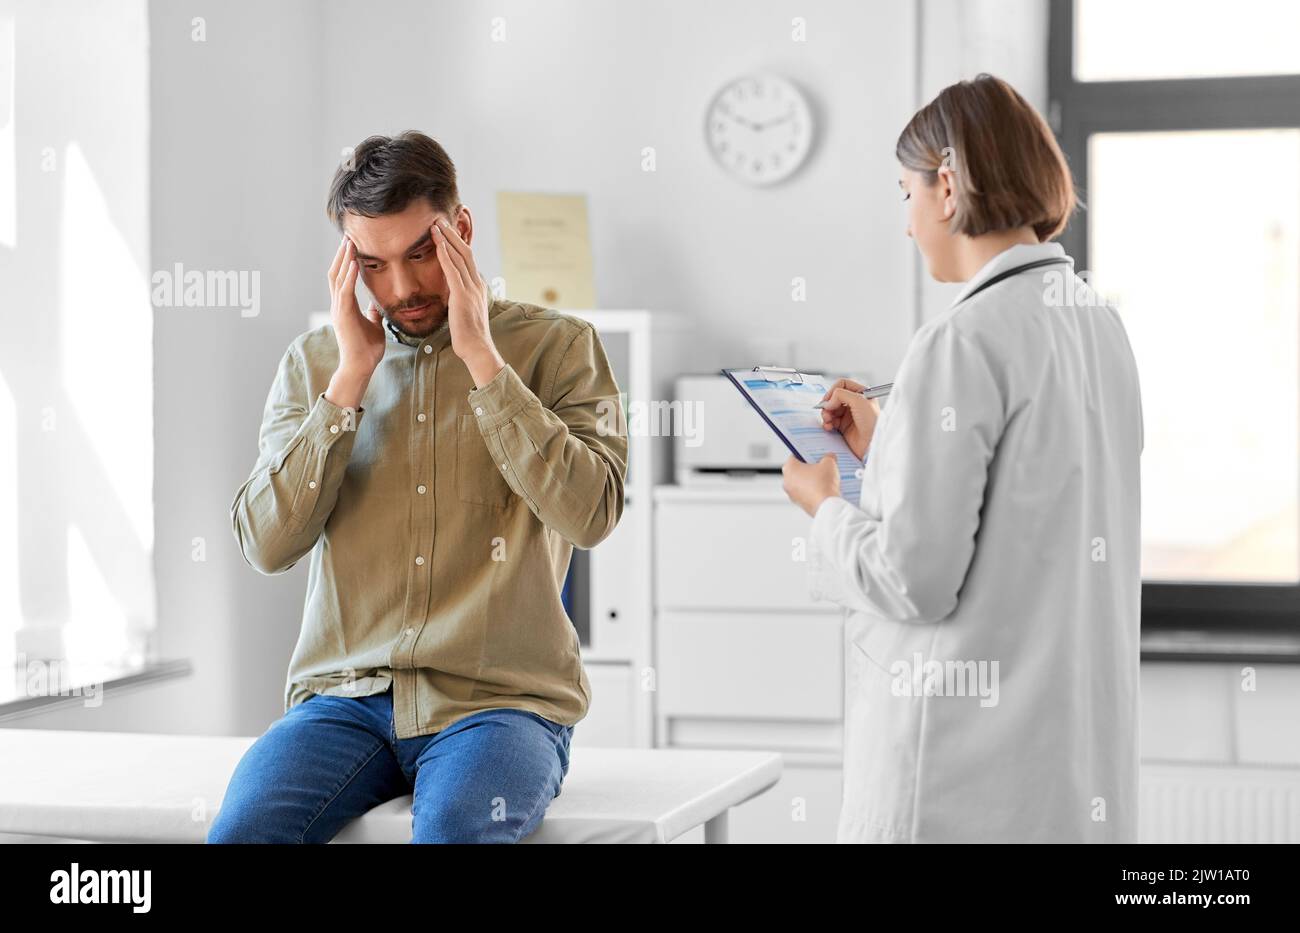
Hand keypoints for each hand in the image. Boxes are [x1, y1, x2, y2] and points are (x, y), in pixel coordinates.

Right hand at [328, 235, 384, 376]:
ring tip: (350, 242)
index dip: (346, 261)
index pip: (342, 277)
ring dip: (344, 259)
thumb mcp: (374, 326)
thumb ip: (373, 313)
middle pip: (336, 272)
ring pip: (337, 278)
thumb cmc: (367, 350)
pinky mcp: (343, 315)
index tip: (353, 245)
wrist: (360, 367)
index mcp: (344, 306)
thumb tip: (377, 305)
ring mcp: (338, 309)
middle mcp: (338, 305)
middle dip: (342, 254)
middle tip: (348, 236)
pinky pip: (345, 291)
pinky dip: (349, 276)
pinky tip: (353, 263)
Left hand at [432, 217, 503, 383]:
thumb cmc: (469, 335)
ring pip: (459, 256)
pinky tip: (437, 242)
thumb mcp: (466, 311)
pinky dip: (444, 253)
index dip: (457, 243)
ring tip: (435, 224)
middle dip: (452, 234)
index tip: (447, 230)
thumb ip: (461, 298)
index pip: (468, 259)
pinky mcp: (462, 296)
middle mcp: (476, 284)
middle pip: (465, 252)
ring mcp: (471, 289)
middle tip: (440, 219)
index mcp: (477, 287)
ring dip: (447, 238)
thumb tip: (454, 294)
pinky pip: (452, 270)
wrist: (477, 348)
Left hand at [782, 453, 839, 516]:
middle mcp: (786, 481)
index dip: (807, 453)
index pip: (795, 455)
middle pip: (798, 469)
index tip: (814, 454)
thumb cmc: (823, 484)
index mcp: (789, 468)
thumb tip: (830, 457)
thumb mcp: (829, 463)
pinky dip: (812, 490)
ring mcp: (792, 494)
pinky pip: (805, 493)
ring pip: (801, 482)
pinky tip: (824, 489)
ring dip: (810, 480)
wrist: (827, 506)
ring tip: (825, 477)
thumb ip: (828, 457)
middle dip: (809, 467)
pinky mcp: (799, 503)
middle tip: (821, 465)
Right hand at [819, 378, 879, 461]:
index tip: (829, 400)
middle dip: (828, 404)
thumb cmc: (873, 423)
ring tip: (827, 420)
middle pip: (834, 398)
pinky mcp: (844, 427)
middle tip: (826, 411)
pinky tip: (829, 427)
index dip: (834, 390)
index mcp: (861, 394)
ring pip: (830, 410)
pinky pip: (830, 422)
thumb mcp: (859, 401)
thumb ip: (841, 394)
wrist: (873, 444)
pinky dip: (827, 423)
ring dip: (826, 414)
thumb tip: (828, 401)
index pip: (842, 385)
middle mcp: (855, 404)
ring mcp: (849, 416)